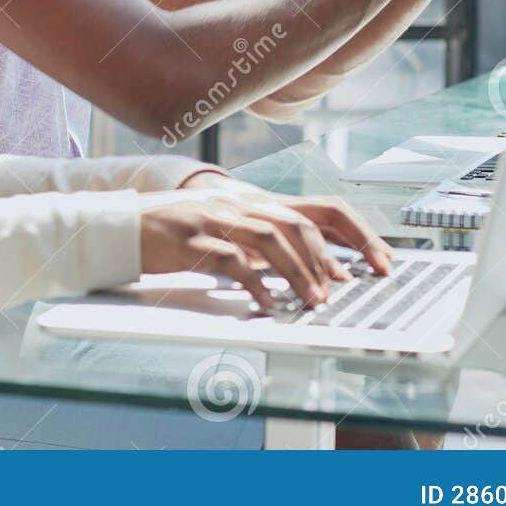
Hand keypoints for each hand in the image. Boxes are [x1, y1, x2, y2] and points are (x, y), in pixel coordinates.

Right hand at [139, 190, 391, 309]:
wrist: (124, 225)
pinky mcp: (191, 241)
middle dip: (326, 258)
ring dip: (297, 270)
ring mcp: (215, 219)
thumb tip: (313, 272)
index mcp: (257, 202)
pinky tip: (265, 302)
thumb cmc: (180, 233)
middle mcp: (241, 204)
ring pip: (270, 236)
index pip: (321, 208)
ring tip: (312, 300)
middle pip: (298, 222)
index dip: (357, 232)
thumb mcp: (231, 231)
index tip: (381, 261)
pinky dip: (253, 282)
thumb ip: (267, 245)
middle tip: (342, 290)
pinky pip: (230, 259)